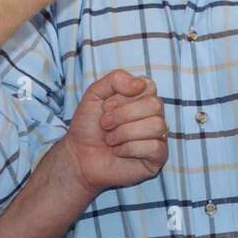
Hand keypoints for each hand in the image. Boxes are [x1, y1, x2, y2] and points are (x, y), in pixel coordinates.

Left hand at [60, 69, 167, 195]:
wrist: (79, 156)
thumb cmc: (88, 126)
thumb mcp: (95, 94)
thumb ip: (116, 79)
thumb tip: (140, 84)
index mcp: (142, 98)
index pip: (149, 86)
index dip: (124, 97)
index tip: (106, 107)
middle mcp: (154, 116)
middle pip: (155, 105)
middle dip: (123, 115)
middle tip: (105, 124)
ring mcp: (158, 137)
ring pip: (156, 126)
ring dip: (124, 133)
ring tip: (110, 139)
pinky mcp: (158, 158)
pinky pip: (155, 147)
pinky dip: (130, 148)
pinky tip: (118, 151)